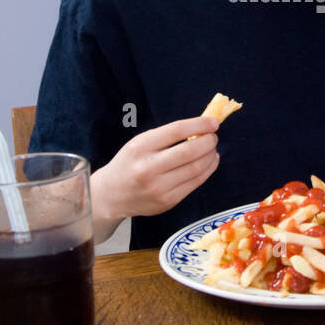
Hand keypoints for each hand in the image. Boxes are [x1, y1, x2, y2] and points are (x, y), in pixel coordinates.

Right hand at [91, 116, 219, 238]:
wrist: (111, 195)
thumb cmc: (129, 163)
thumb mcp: (140, 143)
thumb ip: (167, 136)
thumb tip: (201, 128)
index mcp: (140, 147)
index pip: (176, 131)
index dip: (199, 125)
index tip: (213, 123)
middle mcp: (148, 168)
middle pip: (189, 151)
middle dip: (208, 141)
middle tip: (213, 137)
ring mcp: (159, 187)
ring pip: (196, 168)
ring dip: (211, 156)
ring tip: (212, 149)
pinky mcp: (168, 201)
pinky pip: (195, 183)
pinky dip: (208, 170)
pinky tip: (209, 162)